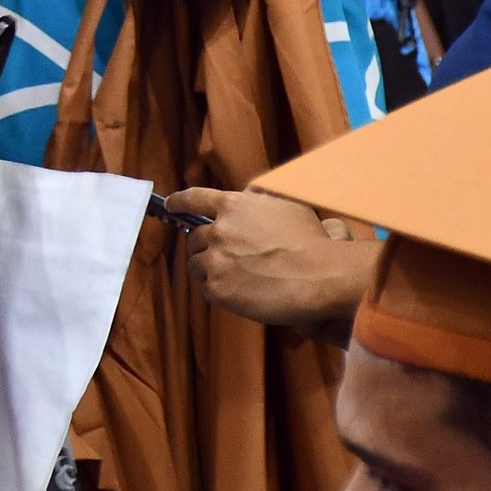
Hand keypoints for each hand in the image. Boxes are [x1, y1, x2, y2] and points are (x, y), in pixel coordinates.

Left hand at [170, 187, 371, 330]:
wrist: (319, 276)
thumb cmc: (309, 240)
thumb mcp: (285, 204)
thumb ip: (258, 199)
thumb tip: (247, 197)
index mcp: (232, 206)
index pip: (193, 199)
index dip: (179, 202)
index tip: (171, 206)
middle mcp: (218, 231)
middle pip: (194, 238)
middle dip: (205, 246)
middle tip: (224, 256)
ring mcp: (216, 261)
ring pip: (197, 265)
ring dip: (210, 270)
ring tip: (235, 277)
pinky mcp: (219, 289)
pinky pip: (207, 290)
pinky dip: (219, 292)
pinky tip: (240, 293)